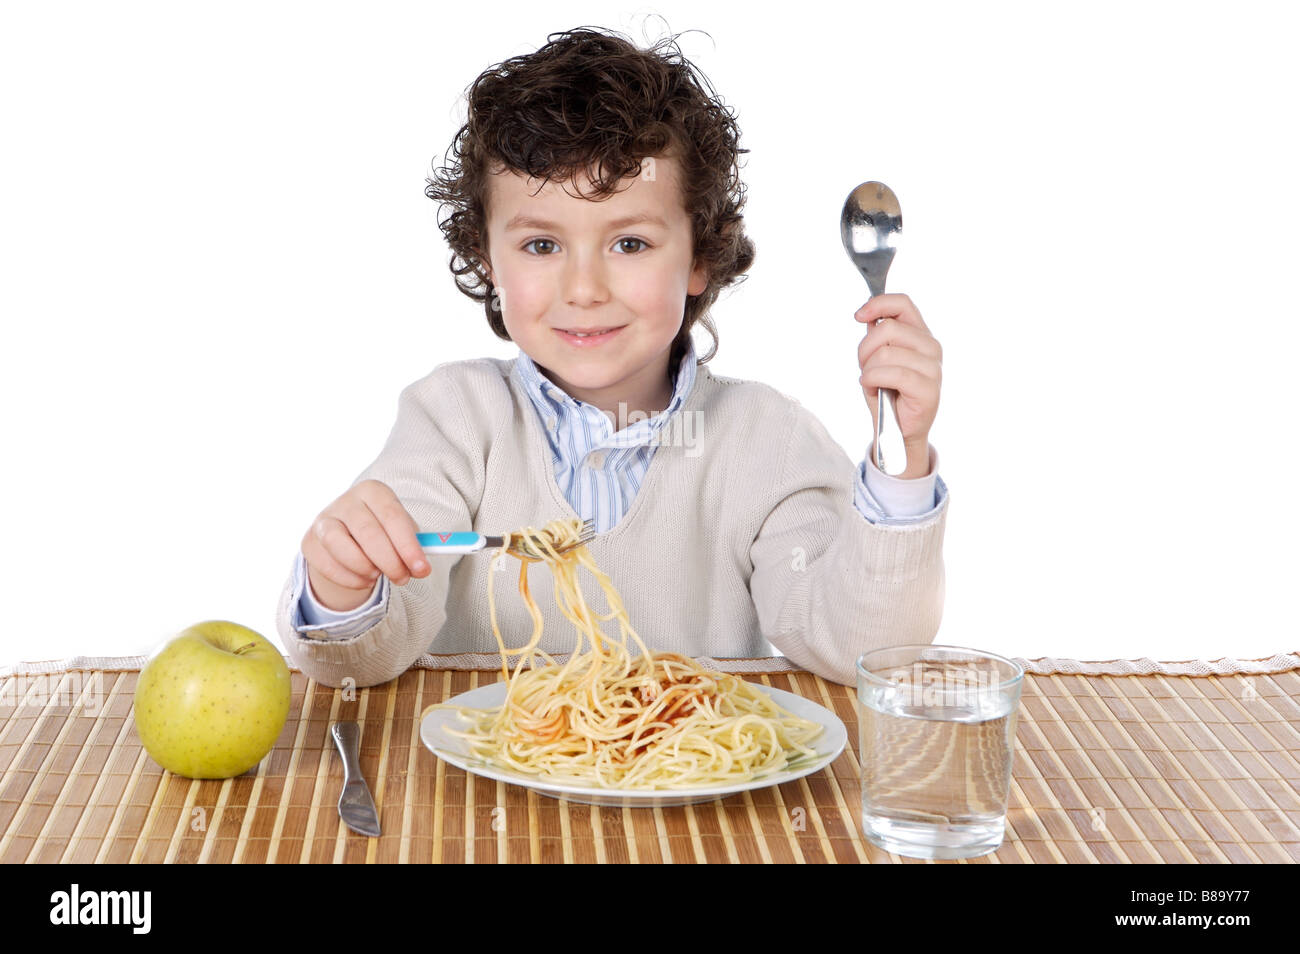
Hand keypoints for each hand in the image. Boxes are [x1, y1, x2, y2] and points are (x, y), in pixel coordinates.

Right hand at [301, 479, 430, 611]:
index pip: (392, 515)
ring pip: (340, 545)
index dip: (408, 545)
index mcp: (373, 491)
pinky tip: (364, 580)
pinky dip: (349, 578)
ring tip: (379, 575)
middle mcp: (346, 501)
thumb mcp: (402, 532)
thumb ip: (413, 547)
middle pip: (367, 532)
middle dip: (390, 561)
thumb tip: (421, 567)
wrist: (350, 536)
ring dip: (365, 568)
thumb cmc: (383, 532)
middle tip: (403, 578)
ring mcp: (323, 519)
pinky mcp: (309, 541)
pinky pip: (327, 563)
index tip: (422, 568)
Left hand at [854, 293, 941, 477]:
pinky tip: (871, 387)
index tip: (858, 317)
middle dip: (865, 348)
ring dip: (868, 368)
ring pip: (886, 352)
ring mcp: (933, 367)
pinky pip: (893, 373)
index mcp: (920, 334)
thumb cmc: (887, 392)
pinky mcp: (929, 389)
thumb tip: (867, 315)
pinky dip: (872, 379)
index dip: (877, 304)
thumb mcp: (877, 358)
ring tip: (871, 381)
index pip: (902, 303)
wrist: (897, 430)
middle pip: (888, 328)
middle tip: (865, 367)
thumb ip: (878, 336)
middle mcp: (931, 346)